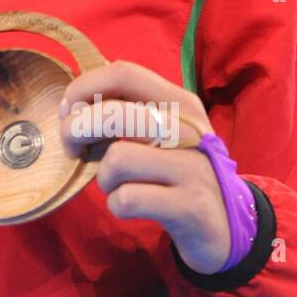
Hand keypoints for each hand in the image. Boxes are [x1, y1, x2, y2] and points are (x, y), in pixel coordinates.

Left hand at [59, 60, 231, 274]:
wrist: (229, 224)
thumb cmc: (178, 171)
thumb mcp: (161, 133)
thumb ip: (127, 112)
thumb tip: (73, 104)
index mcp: (179, 102)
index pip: (123, 72)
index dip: (83, 88)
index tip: (68, 112)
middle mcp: (189, 129)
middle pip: (113, 113)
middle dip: (75, 131)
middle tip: (74, 150)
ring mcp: (192, 167)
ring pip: (118, 158)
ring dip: (103, 176)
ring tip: (116, 183)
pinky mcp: (190, 206)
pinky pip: (127, 198)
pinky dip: (117, 205)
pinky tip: (131, 206)